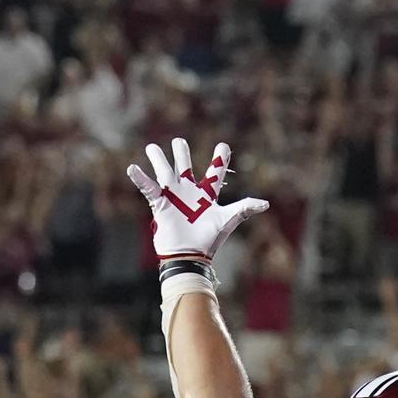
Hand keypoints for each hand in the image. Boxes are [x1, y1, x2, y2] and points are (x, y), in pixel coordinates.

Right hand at [126, 138, 267, 263]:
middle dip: (182, 153)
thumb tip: (265, 203)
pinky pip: (149, 188)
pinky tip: (132, 168)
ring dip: (158, 159)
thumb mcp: (227, 220)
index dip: (219, 159)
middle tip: (179, 141)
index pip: (214, 172)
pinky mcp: (161, 204)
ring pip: (165, 172)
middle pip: (185, 166)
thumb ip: (244, 208)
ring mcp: (174, 197)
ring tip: (152, 147)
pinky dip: (140, 179)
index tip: (223, 146)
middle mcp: (189, 192)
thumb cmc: (209, 240)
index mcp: (207, 195)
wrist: (190, 256)